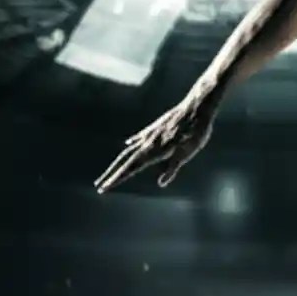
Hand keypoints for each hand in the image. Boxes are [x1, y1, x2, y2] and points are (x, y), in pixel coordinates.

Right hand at [95, 99, 215, 192]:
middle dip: (112, 174)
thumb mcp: (187, 153)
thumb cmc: (195, 131)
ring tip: (110, 170)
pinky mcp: (156, 126)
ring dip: (119, 161)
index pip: (130, 168)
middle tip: (99, 185)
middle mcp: (148, 142)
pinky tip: (128, 144)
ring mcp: (151, 133)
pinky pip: (140, 136)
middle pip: (125, 160)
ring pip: (130, 149)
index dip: (117, 179)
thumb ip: (173, 168)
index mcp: (154, 151)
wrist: (197, 106)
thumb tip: (161, 183)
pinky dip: (132, 142)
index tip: (103, 189)